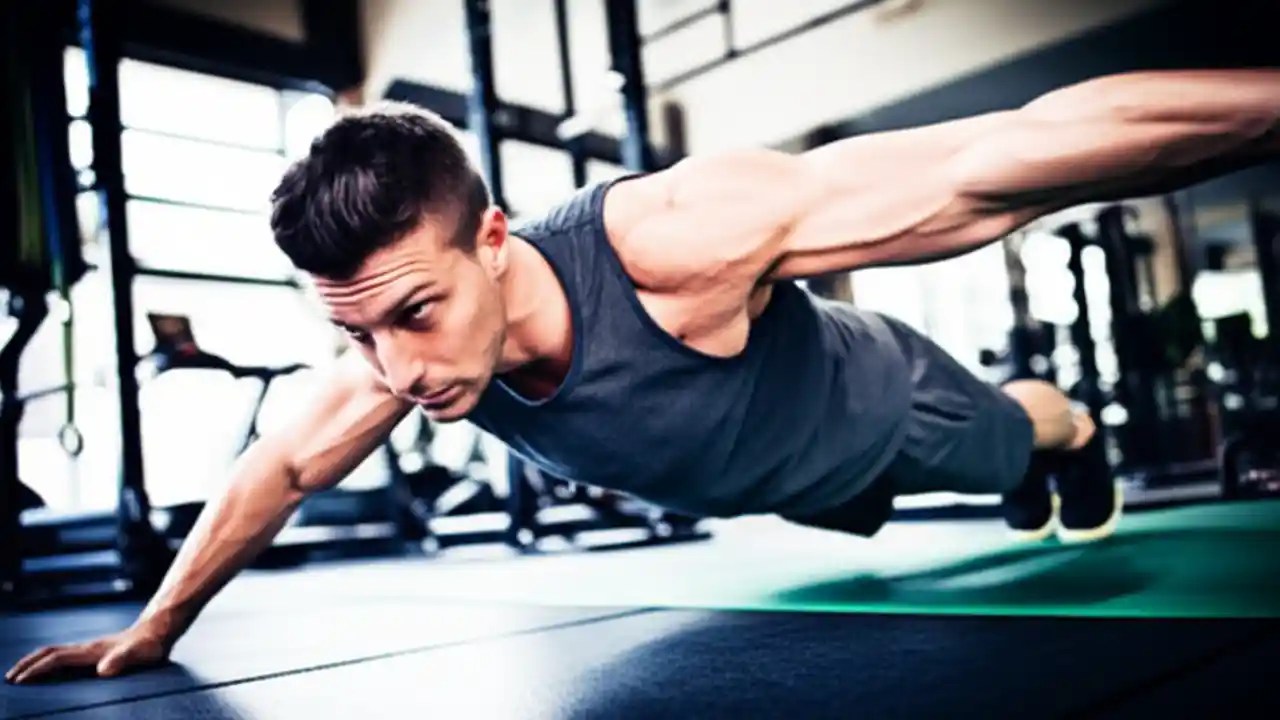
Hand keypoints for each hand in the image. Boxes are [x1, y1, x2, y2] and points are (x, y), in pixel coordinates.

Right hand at [4, 624, 170, 683]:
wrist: (159, 628)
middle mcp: (87, 647)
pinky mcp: (96, 650)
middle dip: (27, 664)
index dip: (37, 669)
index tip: (20, 680)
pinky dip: (49, 660)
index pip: (56, 659)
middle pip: (49, 652)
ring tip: (22, 673)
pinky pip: (65, 654)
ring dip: (35, 661)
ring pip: (55, 651)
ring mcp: (91, 647)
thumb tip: (103, 670)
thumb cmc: (151, 644)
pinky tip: (51, 668)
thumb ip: (122, 660)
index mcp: (91, 650)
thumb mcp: (139, 654)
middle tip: (10, 677)